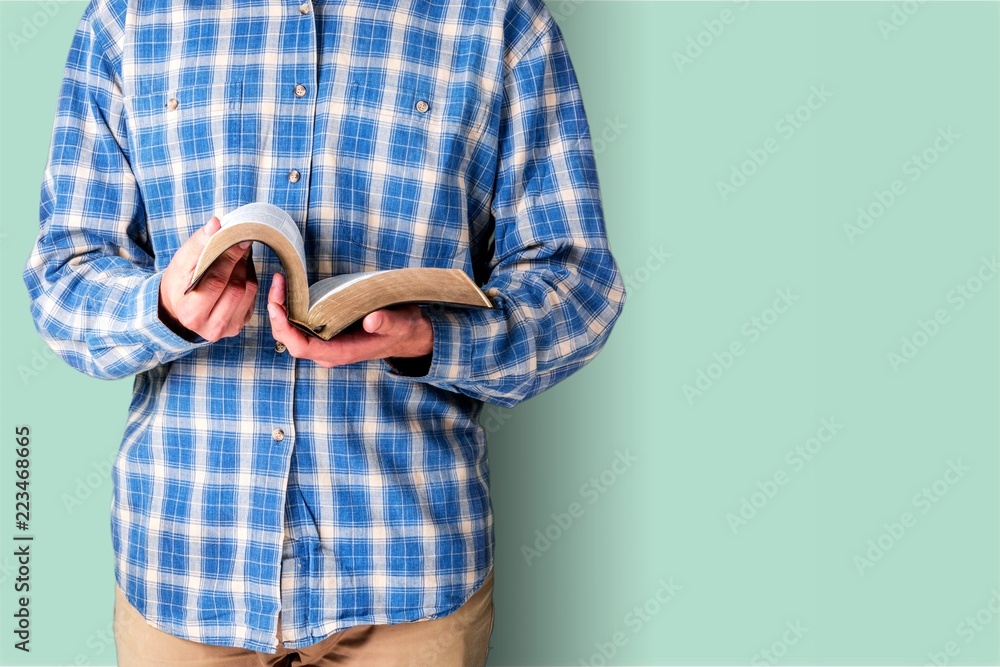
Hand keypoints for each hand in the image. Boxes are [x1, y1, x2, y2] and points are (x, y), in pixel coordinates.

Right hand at [158, 216, 257, 340]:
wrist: (178, 306)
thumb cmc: (179, 282)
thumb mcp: (182, 261)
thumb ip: (199, 242)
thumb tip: (216, 223)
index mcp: (191, 313)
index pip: (216, 282)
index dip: (229, 258)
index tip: (239, 239)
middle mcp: (212, 327)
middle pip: (236, 288)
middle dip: (238, 262)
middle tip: (239, 243)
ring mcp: (228, 328)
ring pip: (248, 292)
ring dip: (246, 269)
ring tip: (238, 255)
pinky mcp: (240, 324)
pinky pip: (253, 297)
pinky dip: (249, 279)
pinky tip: (239, 270)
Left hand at [266, 272, 433, 367]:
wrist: (408, 335)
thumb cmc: (403, 329)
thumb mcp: (400, 323)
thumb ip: (386, 323)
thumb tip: (371, 321)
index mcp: (342, 352)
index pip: (302, 347)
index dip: (286, 329)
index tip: (278, 306)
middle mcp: (329, 351)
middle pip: (289, 339)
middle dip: (277, 314)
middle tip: (277, 283)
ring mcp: (326, 343)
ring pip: (291, 332)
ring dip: (281, 309)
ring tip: (280, 282)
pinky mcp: (326, 333)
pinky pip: (299, 325)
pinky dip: (290, 308)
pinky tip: (289, 289)